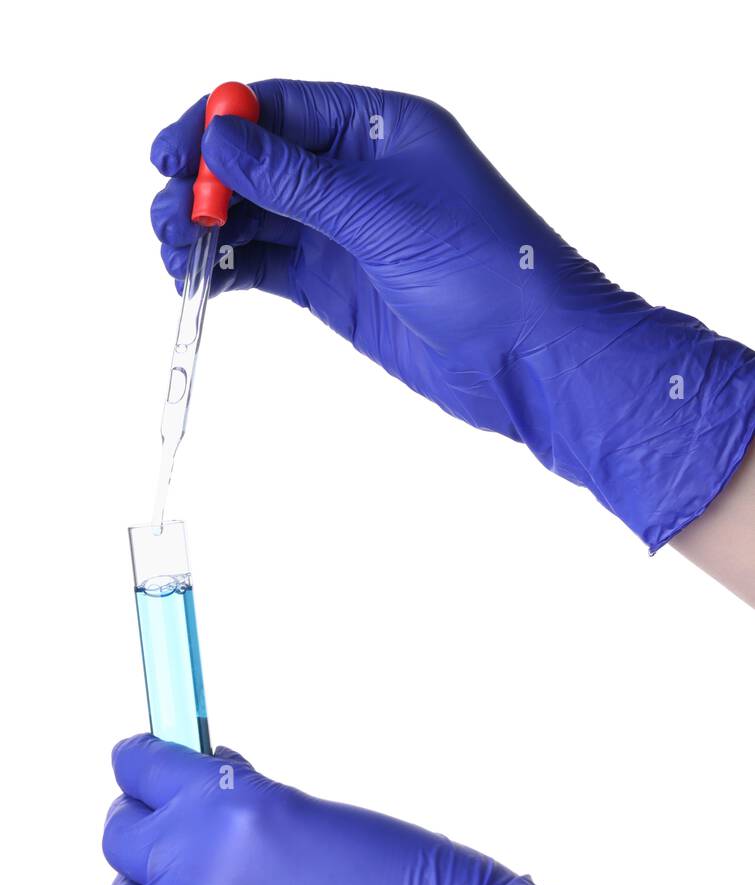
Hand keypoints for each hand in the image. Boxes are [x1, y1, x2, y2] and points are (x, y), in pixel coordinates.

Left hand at [103, 735, 501, 884]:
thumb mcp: (328, 820)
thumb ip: (251, 810)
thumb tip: (203, 798)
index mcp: (235, 808)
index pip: (140, 772)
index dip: (143, 773)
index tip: (143, 776)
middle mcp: (201, 874)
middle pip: (122, 842)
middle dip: (150, 838)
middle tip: (180, 849)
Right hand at [150, 81, 754, 550]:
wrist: (528, 357)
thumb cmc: (487, 270)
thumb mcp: (383, 215)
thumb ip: (298, 182)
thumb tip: (220, 141)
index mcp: (379, 129)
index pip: (279, 108)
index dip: (217, 125)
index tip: (170, 154)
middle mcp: (357, 175)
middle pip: (258, 161)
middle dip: (204, 182)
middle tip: (164, 213)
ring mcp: (344, 232)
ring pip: (256, 216)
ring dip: (208, 227)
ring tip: (171, 249)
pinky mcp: (337, 287)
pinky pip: (269, 266)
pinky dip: (232, 268)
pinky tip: (201, 277)